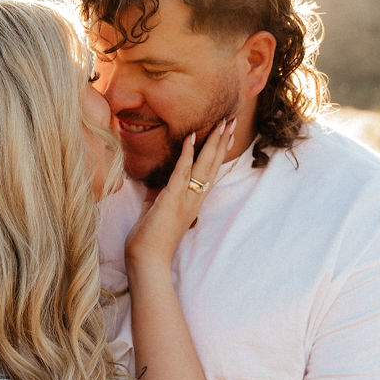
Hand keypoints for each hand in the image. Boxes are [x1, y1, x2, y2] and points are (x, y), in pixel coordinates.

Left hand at [124, 120, 234, 269]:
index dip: (219, 151)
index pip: (210, 171)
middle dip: (223, 141)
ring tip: (223, 122)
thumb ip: (160, 194)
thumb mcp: (156, 210)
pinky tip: (191, 137)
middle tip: (233, 119)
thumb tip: (155, 181)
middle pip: (214, 164)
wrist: (146, 259)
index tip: (227, 133)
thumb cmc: (150, 238)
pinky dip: (187, 154)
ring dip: (214, 142)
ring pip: (205, 165)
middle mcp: (195, 199)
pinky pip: (182, 172)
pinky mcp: (172, 199)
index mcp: (193, 201)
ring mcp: (186, 199)